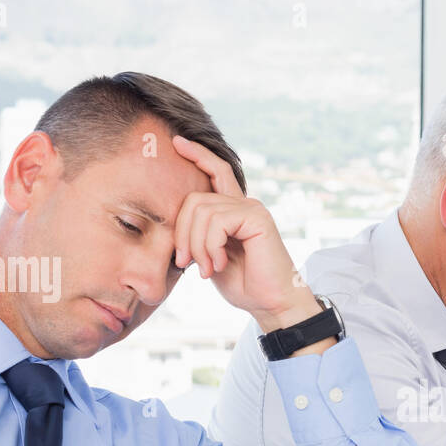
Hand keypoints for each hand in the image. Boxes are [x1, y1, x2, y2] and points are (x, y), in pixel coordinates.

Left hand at [171, 135, 318, 331]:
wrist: (272, 303)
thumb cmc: (245, 285)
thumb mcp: (211, 258)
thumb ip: (197, 237)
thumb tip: (173, 226)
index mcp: (234, 211)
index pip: (216, 172)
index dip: (197, 155)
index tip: (176, 142)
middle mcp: (244, 204)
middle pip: (194, 199)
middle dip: (182, 233)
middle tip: (186, 263)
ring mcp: (252, 208)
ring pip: (202, 212)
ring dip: (196, 246)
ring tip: (207, 269)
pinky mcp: (257, 217)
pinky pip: (217, 222)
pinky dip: (210, 246)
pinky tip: (219, 264)